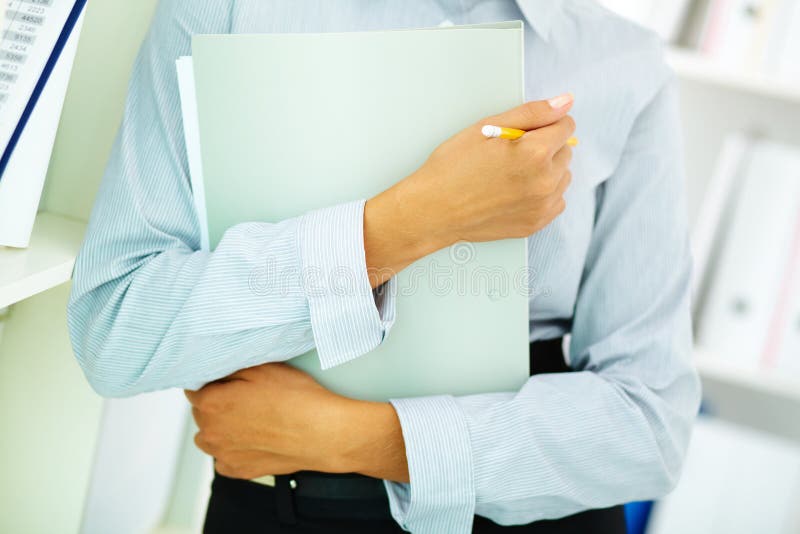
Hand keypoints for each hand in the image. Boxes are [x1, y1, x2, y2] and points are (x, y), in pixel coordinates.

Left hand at [185, 363, 408, 481]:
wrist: (322, 433)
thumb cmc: (296, 399)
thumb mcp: (263, 367)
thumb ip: (230, 368)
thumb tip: (215, 369)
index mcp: (211, 403)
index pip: (194, 388)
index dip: (212, 382)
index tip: (228, 381)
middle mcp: (210, 431)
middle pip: (201, 413)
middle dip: (216, 404)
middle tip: (245, 398)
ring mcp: (223, 454)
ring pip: (209, 437)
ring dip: (220, 428)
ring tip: (249, 419)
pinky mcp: (238, 470)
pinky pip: (224, 458)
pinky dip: (233, 449)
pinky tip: (253, 439)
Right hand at [364, 94, 575, 285]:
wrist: (433, 210)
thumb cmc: (452, 168)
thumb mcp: (488, 128)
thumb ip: (533, 113)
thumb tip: (564, 102)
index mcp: (535, 154)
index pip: (565, 126)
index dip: (544, 124)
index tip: (525, 131)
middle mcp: (544, 182)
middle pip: (565, 151)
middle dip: (545, 147)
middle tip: (511, 154)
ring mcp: (542, 206)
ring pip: (562, 177)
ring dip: (546, 171)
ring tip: (512, 173)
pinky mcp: (536, 223)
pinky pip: (555, 200)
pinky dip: (542, 193)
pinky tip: (516, 191)